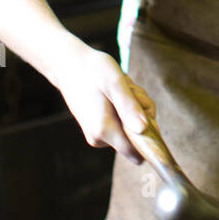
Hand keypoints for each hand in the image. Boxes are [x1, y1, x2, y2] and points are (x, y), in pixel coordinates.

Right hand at [58, 47, 158, 163]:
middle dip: (141, 113)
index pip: (137, 154)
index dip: (149, 136)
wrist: (69, 65)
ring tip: (119, 89)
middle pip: (136, 137)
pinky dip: (124, 108)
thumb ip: (129, 107)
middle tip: (130, 91)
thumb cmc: (93, 70)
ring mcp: (97, 135)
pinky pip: (121, 124)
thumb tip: (144, 129)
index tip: (142, 110)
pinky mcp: (96, 129)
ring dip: (133, 108)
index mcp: (104, 130)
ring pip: (130, 128)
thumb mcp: (115, 82)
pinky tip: (114, 93)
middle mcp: (99, 138)